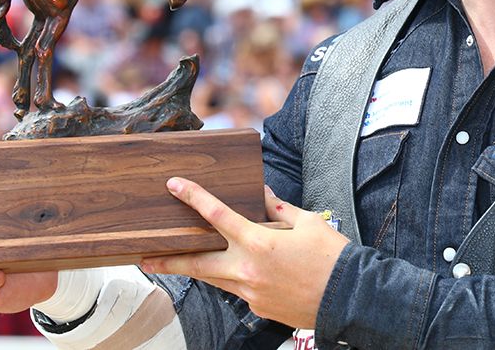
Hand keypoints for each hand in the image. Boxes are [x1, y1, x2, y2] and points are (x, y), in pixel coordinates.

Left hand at [140, 180, 349, 328]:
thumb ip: (278, 209)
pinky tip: (235, 272)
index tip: (175, 186)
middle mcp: (248, 269)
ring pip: (214, 278)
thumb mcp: (307, 223)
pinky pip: (237, 290)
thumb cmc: (331, 257)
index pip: (217, 215)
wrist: (348, 297)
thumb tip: (262, 194)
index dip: (194, 198)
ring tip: (176, 264)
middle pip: (198, 262)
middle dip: (168, 260)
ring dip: (195, 270)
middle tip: (145, 257)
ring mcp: (251, 292)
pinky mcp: (258, 307)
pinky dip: (232, 279)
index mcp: (260, 242)